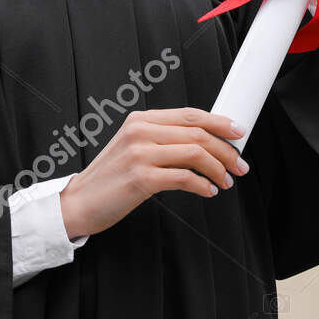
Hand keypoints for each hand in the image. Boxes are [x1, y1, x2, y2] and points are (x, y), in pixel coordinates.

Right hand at [58, 107, 248, 237]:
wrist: (78, 203)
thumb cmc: (111, 178)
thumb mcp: (134, 148)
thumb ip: (164, 140)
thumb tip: (206, 143)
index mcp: (141, 119)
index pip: (191, 114)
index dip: (220, 123)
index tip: (239, 133)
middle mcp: (141, 131)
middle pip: (198, 133)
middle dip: (226, 150)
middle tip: (240, 166)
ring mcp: (140, 153)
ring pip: (195, 153)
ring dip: (218, 169)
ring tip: (225, 182)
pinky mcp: (141, 178)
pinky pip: (184, 177)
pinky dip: (202, 185)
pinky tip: (208, 191)